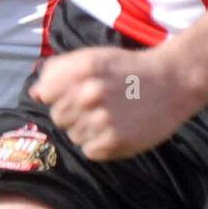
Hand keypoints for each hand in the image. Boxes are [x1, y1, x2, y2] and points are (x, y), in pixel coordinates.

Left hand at [31, 45, 199, 160]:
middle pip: (59, 117)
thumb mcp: (94, 57)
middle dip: (74, 114)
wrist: (172, 82)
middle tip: (101, 106)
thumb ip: (60, 71)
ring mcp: (102, 119)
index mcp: (82, 69)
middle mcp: (89, 93)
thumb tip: (35, 94)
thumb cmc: (128, 69)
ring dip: (88, 130)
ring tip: (112, 117)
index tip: (77, 93)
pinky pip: (90, 151)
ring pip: (74, 136)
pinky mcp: (114, 142)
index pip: (46, 94)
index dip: (59, 95)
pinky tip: (118, 130)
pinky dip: (101, 145)